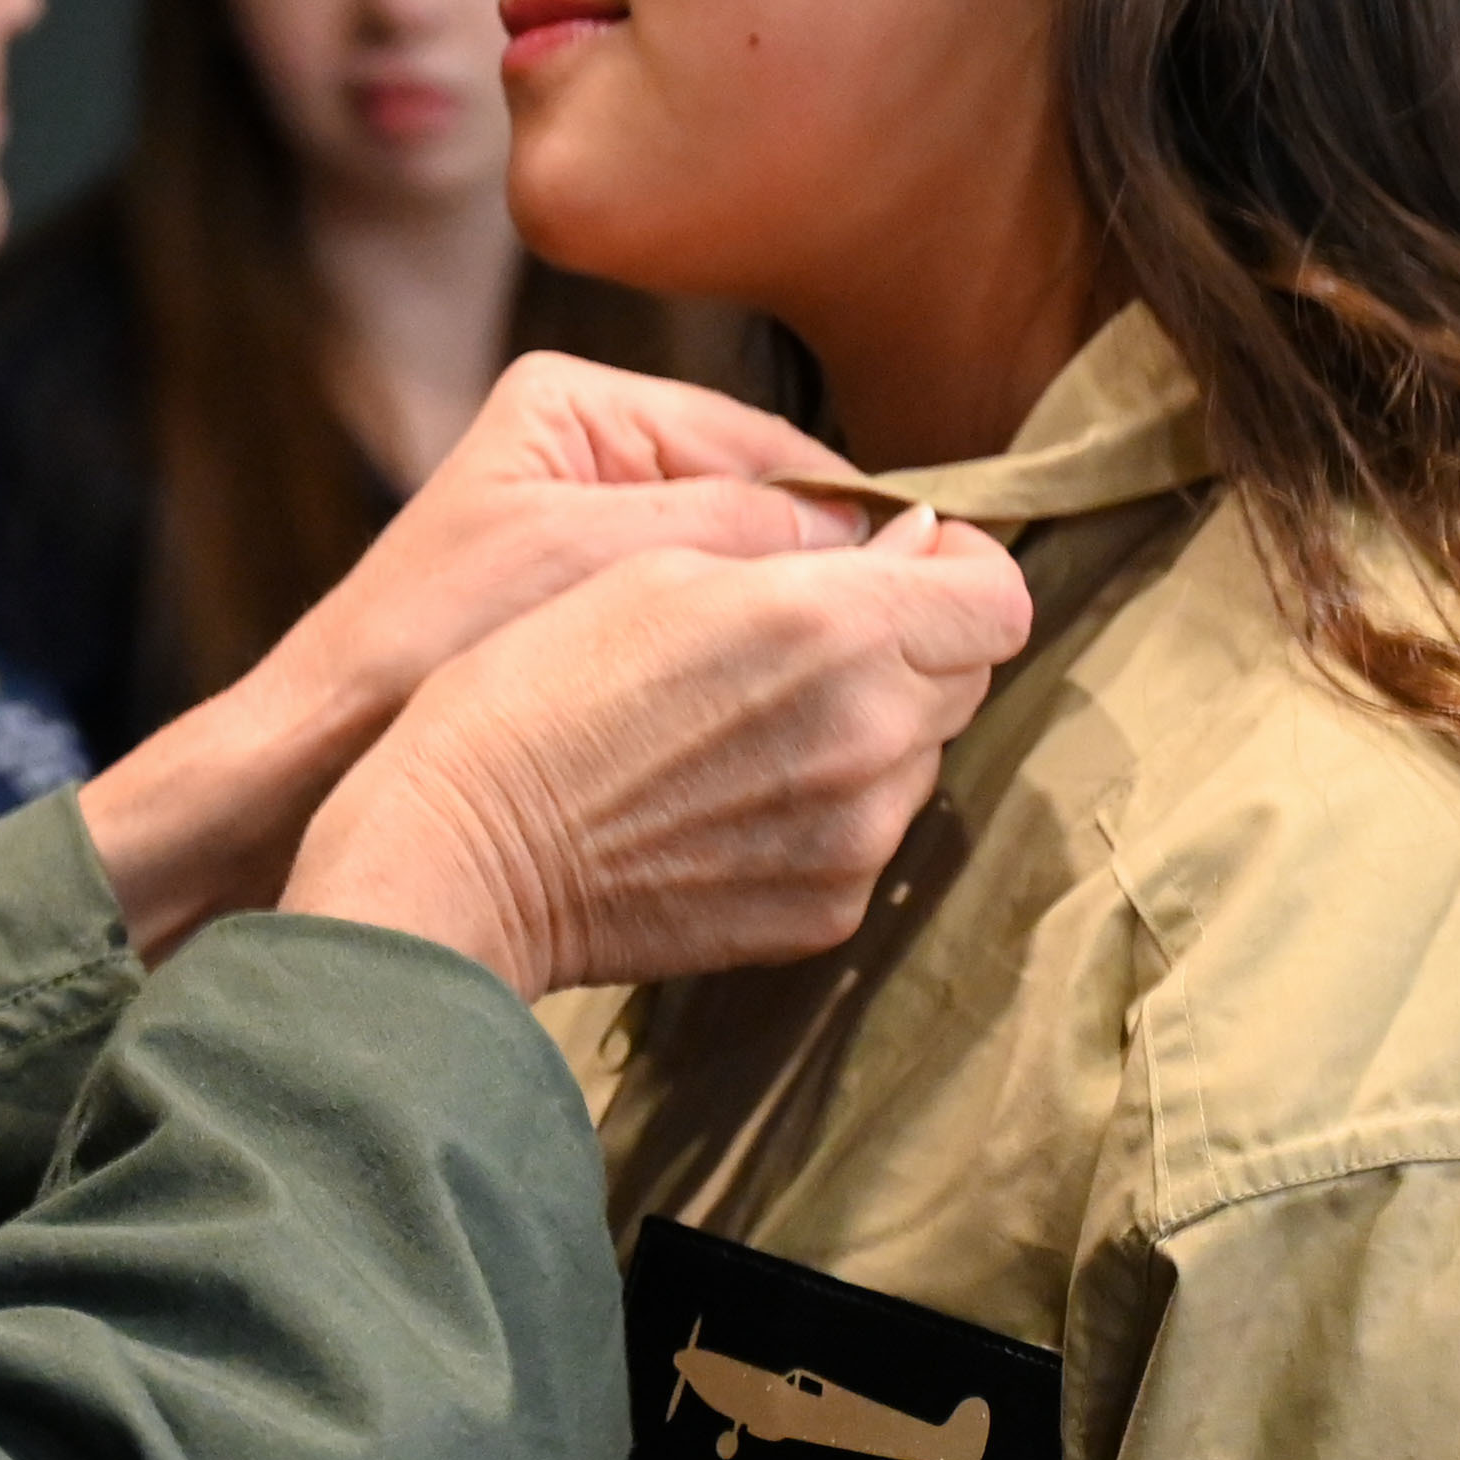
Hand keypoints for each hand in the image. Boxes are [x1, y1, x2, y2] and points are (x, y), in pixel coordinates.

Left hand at [79, 354, 886, 953]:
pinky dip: (743, 688)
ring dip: (795, 647)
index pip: (778, 454)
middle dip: (831, 589)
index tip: (945, 590)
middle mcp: (595, 464)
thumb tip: (905, 534)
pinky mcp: (583, 633)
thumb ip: (744, 531)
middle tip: (904, 659)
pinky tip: (775, 737)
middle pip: (774, 522)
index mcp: (586, 410)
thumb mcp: (596, 564)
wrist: (309, 759)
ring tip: (849, 704)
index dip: (865, 527)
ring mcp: (591, 548)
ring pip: (748, 594)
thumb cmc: (430, 643)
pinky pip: (704, 651)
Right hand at [280, 511, 1030, 999]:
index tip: (902, 561)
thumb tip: (914, 548)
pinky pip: (869, 835)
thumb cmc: (534, 687)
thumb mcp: (658, 566)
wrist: (462, 854)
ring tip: (747, 723)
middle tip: (802, 639)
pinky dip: (827, 806)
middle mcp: (870, 733)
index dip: (958, 566)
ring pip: (921, 757)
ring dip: (870, 725)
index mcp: (834, 625)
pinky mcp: (826, 910)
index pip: (997, 593)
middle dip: (911, 641)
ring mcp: (855, 835)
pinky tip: (728, 794)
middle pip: (968, 674)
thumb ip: (807, 552)